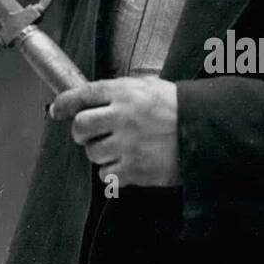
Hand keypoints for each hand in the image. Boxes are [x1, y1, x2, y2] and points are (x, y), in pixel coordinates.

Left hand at [49, 77, 180, 187]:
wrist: (206, 132)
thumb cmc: (179, 108)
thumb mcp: (149, 87)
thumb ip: (120, 91)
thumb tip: (93, 98)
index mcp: (124, 93)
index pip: (82, 95)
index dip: (64, 104)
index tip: (57, 110)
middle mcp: (121, 117)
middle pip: (80, 127)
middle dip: (81, 133)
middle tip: (89, 135)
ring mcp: (127, 145)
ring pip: (92, 153)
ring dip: (99, 154)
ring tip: (117, 150)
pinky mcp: (135, 170)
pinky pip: (107, 175)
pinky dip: (112, 173)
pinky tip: (126, 165)